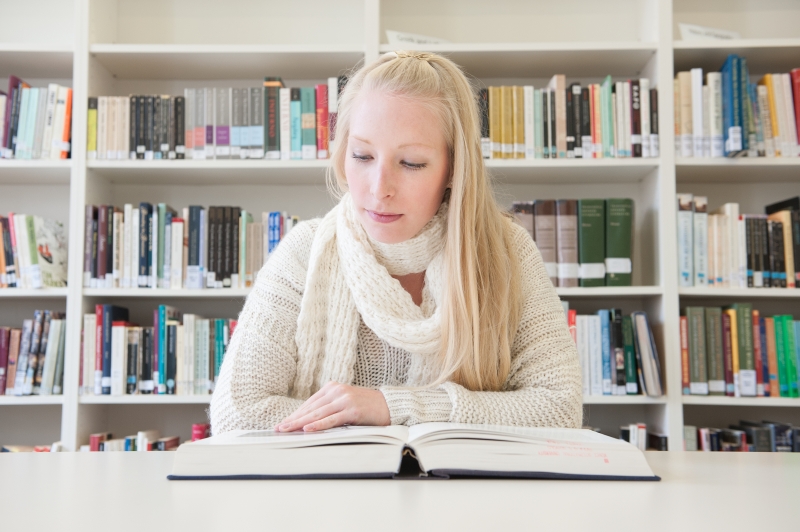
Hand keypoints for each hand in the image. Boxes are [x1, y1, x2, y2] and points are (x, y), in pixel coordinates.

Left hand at [275, 382, 390, 431]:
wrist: (389, 405)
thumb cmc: (366, 407)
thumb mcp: (345, 404)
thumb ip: (329, 408)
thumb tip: (309, 421)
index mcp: (332, 388)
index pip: (309, 403)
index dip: (295, 414)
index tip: (283, 423)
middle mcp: (336, 391)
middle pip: (310, 408)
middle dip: (293, 419)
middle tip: (279, 428)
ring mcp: (344, 400)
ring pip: (317, 414)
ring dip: (300, 423)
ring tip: (287, 430)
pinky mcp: (352, 410)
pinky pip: (332, 420)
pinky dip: (318, 425)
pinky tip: (307, 429)